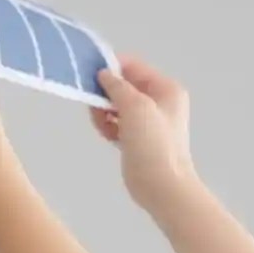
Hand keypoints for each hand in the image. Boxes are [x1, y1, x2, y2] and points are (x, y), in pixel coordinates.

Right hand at [91, 57, 199, 213]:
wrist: (162, 186)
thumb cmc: (153, 143)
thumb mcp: (136, 107)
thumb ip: (117, 86)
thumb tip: (103, 73)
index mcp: (165, 88)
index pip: (132, 66)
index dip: (110, 67)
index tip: (88, 75)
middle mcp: (158, 101)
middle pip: (122, 85)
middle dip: (105, 93)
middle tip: (94, 106)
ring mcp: (147, 120)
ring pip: (115, 104)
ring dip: (103, 111)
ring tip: (102, 125)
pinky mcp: (136, 137)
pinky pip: (115, 121)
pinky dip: (107, 125)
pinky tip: (107, 136)